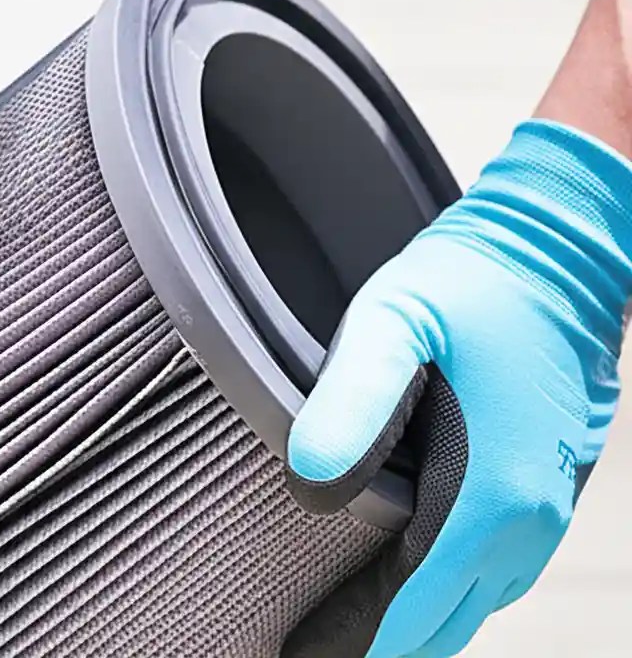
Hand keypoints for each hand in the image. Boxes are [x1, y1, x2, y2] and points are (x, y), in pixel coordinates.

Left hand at [281, 120, 631, 656]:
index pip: (412, 614)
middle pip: (444, 622)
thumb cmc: (474, 279)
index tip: (298, 656)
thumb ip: (351, 399)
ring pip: (473, 599)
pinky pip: (495, 567)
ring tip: (344, 624)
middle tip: (310, 646)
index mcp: (488, 497)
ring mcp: (546, 507)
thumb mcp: (392, 321)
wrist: (563, 246)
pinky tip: (405, 577)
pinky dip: (448, 586)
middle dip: (380, 643)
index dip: (354, 645)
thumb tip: (310, 482)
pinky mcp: (549, 487)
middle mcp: (526, 520)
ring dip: (416, 619)